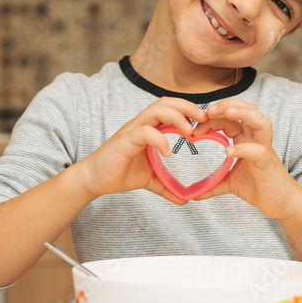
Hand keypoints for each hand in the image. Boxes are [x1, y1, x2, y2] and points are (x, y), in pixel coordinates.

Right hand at [76, 97, 207, 203]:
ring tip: (189, 132)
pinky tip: (168, 153)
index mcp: (149, 128)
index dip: (189, 110)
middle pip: (166, 102)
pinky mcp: (124, 141)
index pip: (171, 108)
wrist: (94, 179)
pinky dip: (159, 140)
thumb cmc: (120, 172)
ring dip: (176, 118)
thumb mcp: (150, 179)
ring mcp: (132, 130)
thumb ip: (167, 185)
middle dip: (188, 107)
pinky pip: (144, 132)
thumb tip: (184, 199)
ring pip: (156, 111)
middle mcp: (141, 124)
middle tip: (204, 119)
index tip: (206, 121)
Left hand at [191, 99, 301, 218]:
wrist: (281, 203)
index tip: (194, 128)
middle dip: (227, 105)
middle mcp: (257, 139)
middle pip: (247, 110)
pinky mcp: (268, 163)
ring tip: (226, 113)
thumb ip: (214, 184)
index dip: (212, 118)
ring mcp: (265, 149)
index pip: (230, 119)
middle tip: (207, 110)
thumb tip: (194, 195)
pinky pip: (258, 150)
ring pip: (260, 121)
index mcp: (247, 139)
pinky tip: (229, 151)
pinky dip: (244, 148)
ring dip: (244, 113)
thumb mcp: (231, 183)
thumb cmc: (260, 187)